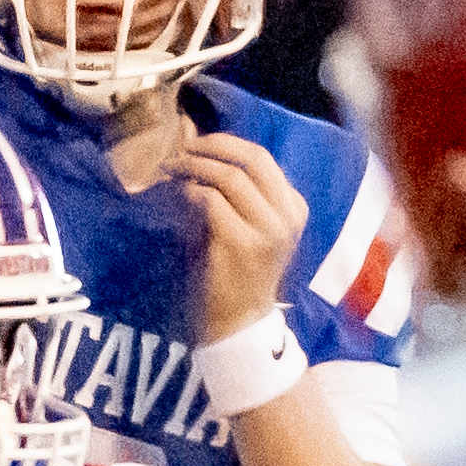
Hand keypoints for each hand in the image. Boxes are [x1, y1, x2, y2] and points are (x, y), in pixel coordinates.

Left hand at [174, 132, 311, 348]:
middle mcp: (288, 216)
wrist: (240, 321)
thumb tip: (203, 146)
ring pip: (230, 176)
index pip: (262, 158)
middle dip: (211, 146)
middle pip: (252, 159)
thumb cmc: (239, 271)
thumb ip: (241, 192)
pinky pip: (211, 201)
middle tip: (181, 150)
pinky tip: (176, 195)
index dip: (226, 143)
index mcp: (294, 208)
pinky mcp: (242, 244)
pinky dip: (189, 192)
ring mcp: (269, 231)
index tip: (196, 144)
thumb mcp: (254, 227)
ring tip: (172, 169)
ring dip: (194, 167)